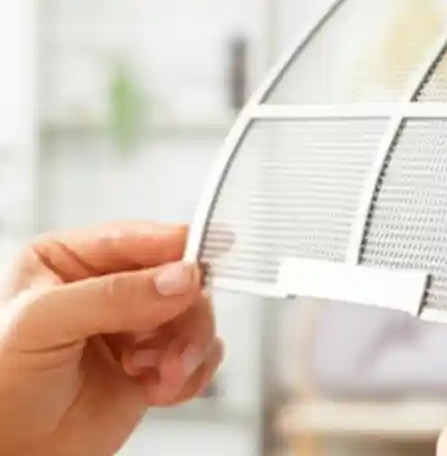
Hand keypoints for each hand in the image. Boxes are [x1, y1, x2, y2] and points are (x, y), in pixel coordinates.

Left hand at [0, 222, 222, 455]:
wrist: (11, 453)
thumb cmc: (1, 387)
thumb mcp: (42, 324)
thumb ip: (113, 295)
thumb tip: (180, 278)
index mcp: (70, 259)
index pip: (138, 238)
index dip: (177, 250)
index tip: (201, 268)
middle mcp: (107, 288)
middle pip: (179, 279)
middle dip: (184, 315)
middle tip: (175, 346)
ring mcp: (133, 327)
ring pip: (195, 316)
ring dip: (188, 348)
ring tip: (164, 375)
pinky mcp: (153, 363)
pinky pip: (201, 354)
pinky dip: (191, 374)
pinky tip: (161, 389)